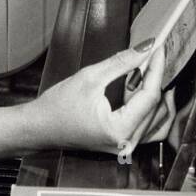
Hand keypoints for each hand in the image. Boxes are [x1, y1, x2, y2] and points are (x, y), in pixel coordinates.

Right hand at [27, 44, 168, 156]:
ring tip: (150, 74)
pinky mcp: (120, 144)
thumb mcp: (89, 78)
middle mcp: (125, 143)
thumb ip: (121, 62)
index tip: (157, 50)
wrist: (38, 128)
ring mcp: (124, 146)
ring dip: (156, 97)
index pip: (150, 97)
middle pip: (155, 109)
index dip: (156, 70)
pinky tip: (143, 92)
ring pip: (156, 121)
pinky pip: (146, 129)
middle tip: (154, 57)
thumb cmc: (56, 108)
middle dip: (157, 81)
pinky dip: (149, 110)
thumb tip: (144, 48)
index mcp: (119, 130)